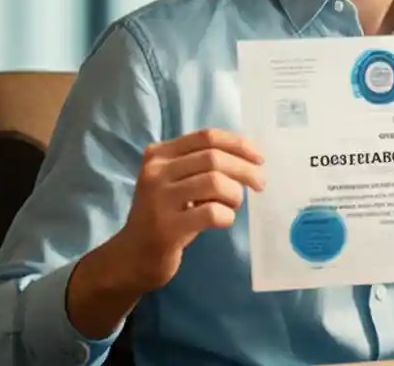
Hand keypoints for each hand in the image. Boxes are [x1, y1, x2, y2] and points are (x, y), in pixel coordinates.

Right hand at [117, 128, 264, 290]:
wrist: (133, 256)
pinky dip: (227, 216)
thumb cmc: (164, 216)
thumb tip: (247, 158)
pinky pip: (211, 212)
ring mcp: (158, 199)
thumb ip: (201, 166)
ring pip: (215, 182)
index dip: (238, 144)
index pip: (206, 137)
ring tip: (233, 205)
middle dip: (245, 170)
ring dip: (235, 194)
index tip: (259, 158)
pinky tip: (223, 221)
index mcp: (159, 154)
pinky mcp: (166, 227)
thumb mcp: (176, 182)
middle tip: (260, 184)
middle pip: (214, 158)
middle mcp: (155, 171)